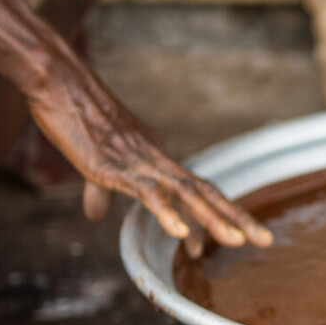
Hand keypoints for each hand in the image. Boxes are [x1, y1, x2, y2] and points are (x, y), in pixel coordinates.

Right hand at [27, 56, 271, 257]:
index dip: (215, 216)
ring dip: (212, 220)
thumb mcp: (91, 161)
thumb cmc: (73, 116)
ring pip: (185, 194)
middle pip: (205, 192)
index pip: (195, 191)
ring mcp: (138, 162)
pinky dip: (165, 213)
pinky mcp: (114, 166)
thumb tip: (95, 215)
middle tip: (267, 240)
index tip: (234, 240)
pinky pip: (147, 192)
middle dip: (236, 217)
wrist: (58, 82)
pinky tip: (180, 234)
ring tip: (237, 242)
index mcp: (155, 158)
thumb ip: (99, 191)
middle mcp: (156, 159)